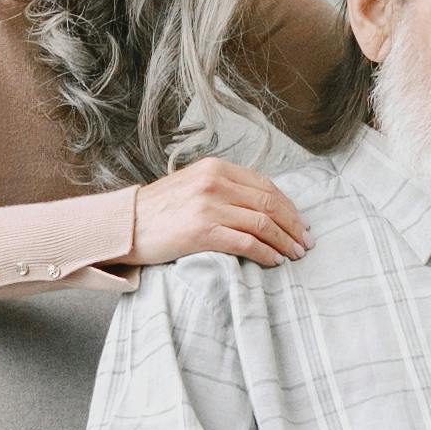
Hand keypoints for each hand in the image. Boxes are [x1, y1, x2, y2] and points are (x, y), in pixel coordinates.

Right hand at [130, 158, 312, 271]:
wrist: (124, 225)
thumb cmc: (158, 211)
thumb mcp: (192, 185)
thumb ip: (223, 188)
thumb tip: (260, 206)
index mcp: (216, 168)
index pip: (265, 186)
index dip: (289, 207)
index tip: (301, 224)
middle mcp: (214, 182)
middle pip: (269, 204)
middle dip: (293, 225)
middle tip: (306, 243)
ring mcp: (208, 206)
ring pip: (262, 223)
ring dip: (284, 241)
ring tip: (294, 255)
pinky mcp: (201, 231)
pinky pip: (245, 242)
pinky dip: (265, 253)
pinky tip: (274, 261)